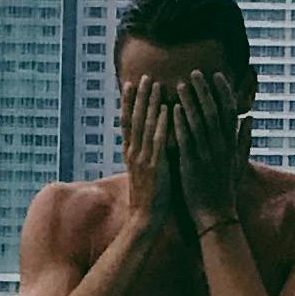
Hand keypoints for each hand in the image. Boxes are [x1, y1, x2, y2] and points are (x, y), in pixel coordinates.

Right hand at [120, 77, 181, 227]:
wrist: (144, 220)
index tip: (130, 83)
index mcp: (131, 153)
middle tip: (144, 75)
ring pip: (145, 124)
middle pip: (134, 118)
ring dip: (150, 102)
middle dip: (139, 96)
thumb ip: (144, 154)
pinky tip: (166, 108)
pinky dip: (161, 122)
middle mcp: (134, 152)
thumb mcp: (142, 171)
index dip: (128, 102)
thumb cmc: (148, 196)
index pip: (127, 122)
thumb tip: (148, 139)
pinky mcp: (155, 166)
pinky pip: (158, 140)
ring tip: (155, 83)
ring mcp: (143, 158)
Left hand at [168, 69, 251, 232]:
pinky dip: (180, 123)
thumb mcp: (240, 163)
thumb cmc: (226, 188)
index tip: (216, 74)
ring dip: (190, 102)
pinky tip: (173, 109)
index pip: (229, 111)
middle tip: (194, 72)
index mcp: (231, 144)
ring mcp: (206, 155)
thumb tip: (250, 117)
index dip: (223, 91)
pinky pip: (185, 140)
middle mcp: (220, 146)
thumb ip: (244, 139)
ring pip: (198, 123)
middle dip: (204, 90)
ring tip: (180, 85)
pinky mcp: (191, 165)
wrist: (215, 215)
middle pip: (213, 112)